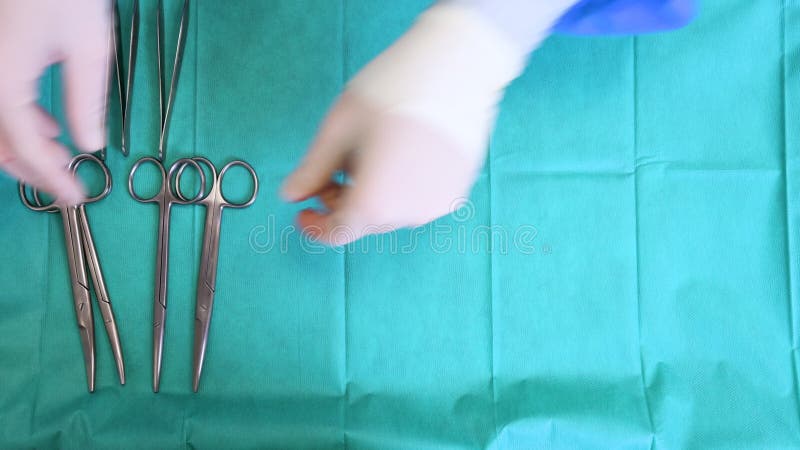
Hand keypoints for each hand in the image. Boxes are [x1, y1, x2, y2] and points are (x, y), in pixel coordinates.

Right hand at [0, 0, 109, 203]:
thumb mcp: (88, 47)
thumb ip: (87, 101)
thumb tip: (90, 143)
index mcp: (2, 83)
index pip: (25, 150)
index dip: (52, 180)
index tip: (77, 198)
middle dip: (32, 167)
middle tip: (68, 180)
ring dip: (24, 144)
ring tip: (64, 152)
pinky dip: (16, 118)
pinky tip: (47, 121)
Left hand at [282, 3, 537, 245]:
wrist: (457, 65)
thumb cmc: (392, 91)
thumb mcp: (339, 128)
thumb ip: (312, 169)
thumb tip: (291, 195)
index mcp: (374, 204)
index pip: (337, 233)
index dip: (315, 225)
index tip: (303, 208)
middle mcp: (409, 215)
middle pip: (366, 220)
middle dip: (342, 201)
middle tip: (332, 166)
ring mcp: (438, 204)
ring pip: (394, 209)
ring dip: (374, 192)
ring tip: (372, 149)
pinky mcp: (458, 189)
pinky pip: (420, 198)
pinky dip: (402, 186)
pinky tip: (400, 150)